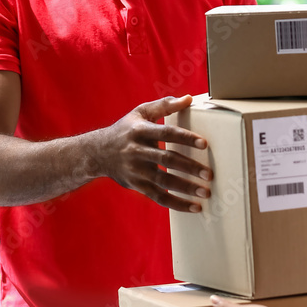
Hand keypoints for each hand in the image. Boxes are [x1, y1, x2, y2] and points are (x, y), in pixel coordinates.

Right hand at [94, 94, 211, 211]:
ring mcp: (136, 170)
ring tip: (205, 193)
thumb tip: (190, 98)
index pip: (166, 133)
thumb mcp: (140, 113)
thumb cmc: (126, 130)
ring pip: (163, 181)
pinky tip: (194, 207)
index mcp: (140, 130)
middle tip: (209, 175)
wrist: (97, 153)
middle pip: (166, 159)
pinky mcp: (136, 185)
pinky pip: (158, 197)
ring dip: (186, 188)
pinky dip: (177, 203)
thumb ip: (165, 105)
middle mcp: (137, 150)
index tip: (204, 144)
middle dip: (189, 167)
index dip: (185, 138)